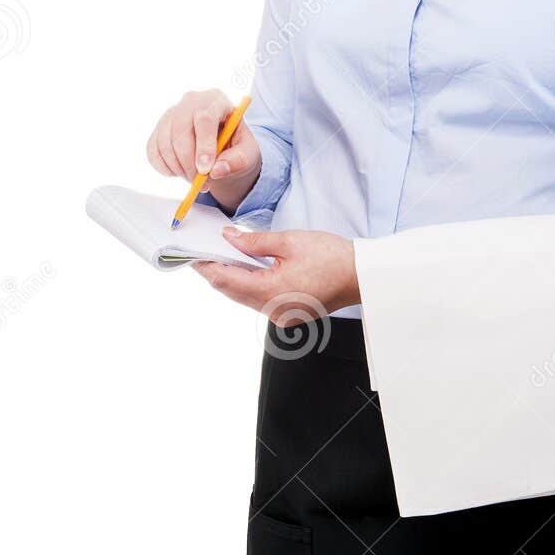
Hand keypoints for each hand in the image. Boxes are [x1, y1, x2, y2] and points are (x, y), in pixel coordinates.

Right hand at [146, 88, 262, 214]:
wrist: (223, 146)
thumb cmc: (236, 145)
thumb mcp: (248, 152)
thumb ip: (238, 161)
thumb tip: (217, 170)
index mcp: (215, 100)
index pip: (205, 118)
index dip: (204, 145)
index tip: (205, 170)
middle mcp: (190, 102)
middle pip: (180, 130)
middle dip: (189, 163)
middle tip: (201, 183)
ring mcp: (171, 114)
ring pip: (165, 143)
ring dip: (179, 169)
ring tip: (196, 180)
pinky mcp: (158, 130)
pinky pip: (153, 152)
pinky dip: (165, 168)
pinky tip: (182, 172)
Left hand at [193, 228, 359, 323]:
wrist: (361, 276)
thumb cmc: (332, 257)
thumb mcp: (288, 241)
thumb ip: (253, 241)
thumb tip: (229, 238)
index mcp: (270, 292)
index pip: (225, 280)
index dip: (206, 266)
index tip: (193, 253)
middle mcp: (272, 310)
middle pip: (232, 292)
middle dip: (216, 272)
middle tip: (203, 252)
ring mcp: (280, 316)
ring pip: (244, 297)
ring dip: (232, 279)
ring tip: (222, 257)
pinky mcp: (289, 315)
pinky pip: (259, 301)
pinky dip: (249, 285)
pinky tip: (247, 269)